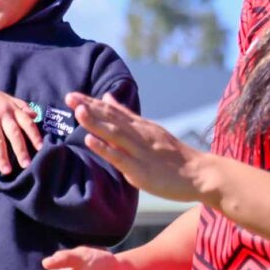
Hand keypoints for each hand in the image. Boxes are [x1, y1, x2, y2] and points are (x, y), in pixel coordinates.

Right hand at [0, 82, 43, 173]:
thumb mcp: (10, 100)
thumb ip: (23, 108)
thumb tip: (36, 116)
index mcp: (13, 109)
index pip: (27, 123)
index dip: (34, 135)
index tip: (40, 148)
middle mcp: (2, 114)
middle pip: (14, 134)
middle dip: (20, 150)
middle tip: (26, 165)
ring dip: (2, 157)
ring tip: (6, 171)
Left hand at [70, 92, 213, 202]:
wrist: (200, 174)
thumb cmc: (175, 157)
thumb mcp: (151, 131)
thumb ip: (128, 117)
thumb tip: (107, 99)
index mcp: (141, 127)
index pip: (113, 112)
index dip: (92, 103)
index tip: (74, 95)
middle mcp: (140, 135)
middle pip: (111, 119)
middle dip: (89, 108)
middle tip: (69, 97)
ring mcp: (140, 152)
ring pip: (115, 134)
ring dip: (96, 122)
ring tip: (78, 111)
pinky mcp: (141, 170)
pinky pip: (120, 158)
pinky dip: (105, 148)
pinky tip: (91, 140)